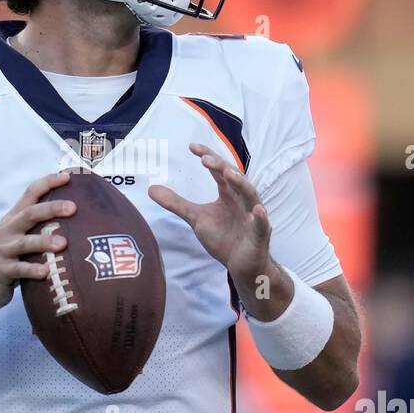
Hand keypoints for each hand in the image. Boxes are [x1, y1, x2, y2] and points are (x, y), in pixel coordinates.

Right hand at [0, 172, 72, 313]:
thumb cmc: (7, 259)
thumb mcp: (18, 238)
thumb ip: (38, 227)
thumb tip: (74, 218)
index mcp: (14, 218)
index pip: (30, 193)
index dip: (48, 182)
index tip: (67, 176)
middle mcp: (8, 230)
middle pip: (30, 214)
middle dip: (51, 208)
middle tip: (73, 208)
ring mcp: (4, 250)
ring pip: (25, 242)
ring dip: (44, 241)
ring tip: (63, 243)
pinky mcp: (2, 271)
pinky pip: (19, 270)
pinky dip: (32, 270)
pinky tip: (46, 272)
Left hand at [148, 143, 272, 282]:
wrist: (241, 265)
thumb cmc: (223, 238)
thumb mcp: (196, 218)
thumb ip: (176, 203)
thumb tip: (151, 189)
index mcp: (228, 193)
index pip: (219, 170)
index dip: (208, 157)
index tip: (192, 147)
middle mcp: (242, 199)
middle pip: (234, 177)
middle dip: (221, 166)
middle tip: (205, 158)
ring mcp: (253, 216)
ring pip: (250, 195)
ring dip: (241, 184)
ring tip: (228, 174)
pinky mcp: (260, 234)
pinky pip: (262, 225)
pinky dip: (261, 217)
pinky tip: (258, 210)